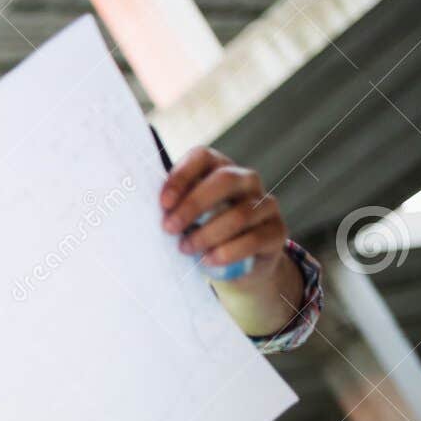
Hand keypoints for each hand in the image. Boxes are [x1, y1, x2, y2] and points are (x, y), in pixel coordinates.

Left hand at [159, 146, 286, 277]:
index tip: (162, 204)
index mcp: (218, 169)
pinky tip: (208, 260)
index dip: (182, 176)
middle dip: (193, 205)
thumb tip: (143, 210)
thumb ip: (172, 208)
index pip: (202, 157)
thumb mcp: (185, 218)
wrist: (237, 264)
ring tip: (186, 249)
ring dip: (207, 234)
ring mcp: (265, 204)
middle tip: (169, 228)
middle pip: (224, 180)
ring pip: (239, 214)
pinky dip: (228, 252)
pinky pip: (254, 239)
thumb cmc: (201, 232)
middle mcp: (246, 181)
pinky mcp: (277, 231)